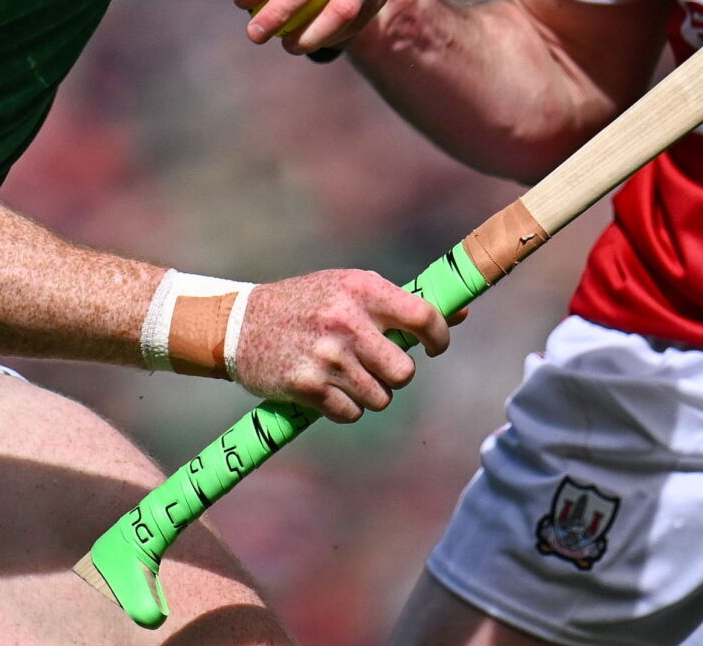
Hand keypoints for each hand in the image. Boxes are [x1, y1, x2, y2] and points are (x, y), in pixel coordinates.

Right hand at [235, 268, 448, 421]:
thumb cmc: (305, 303)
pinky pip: (351, 413)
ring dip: (368, 393)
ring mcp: (327, 356)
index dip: (438, 338)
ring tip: (344, 374)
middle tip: (376, 365)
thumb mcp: (348, 289)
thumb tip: (463, 312)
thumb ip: (400, 303)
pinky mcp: (308, 386)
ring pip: (380, 397)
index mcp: (361, 289)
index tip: (434, 347)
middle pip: (405, 372)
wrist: (239, 324)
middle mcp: (346, 321)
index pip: (423, 317)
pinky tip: (326, 388)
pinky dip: (343, 407)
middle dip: (395, 374)